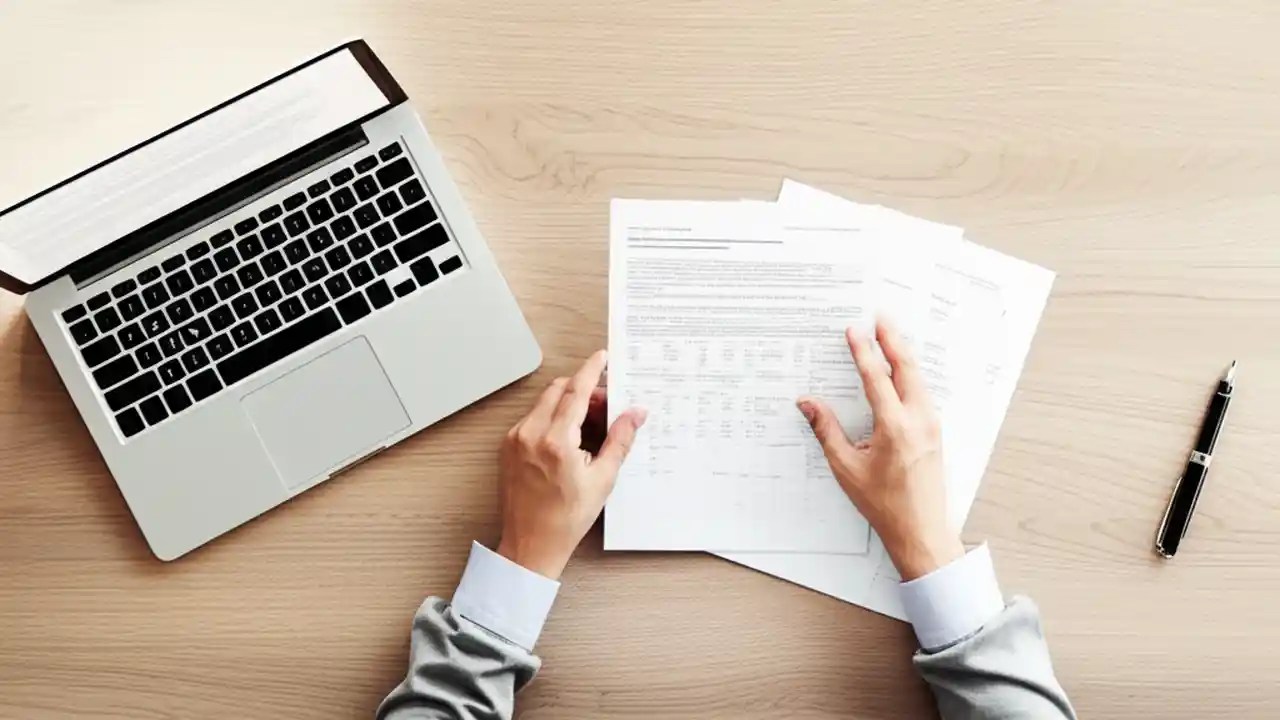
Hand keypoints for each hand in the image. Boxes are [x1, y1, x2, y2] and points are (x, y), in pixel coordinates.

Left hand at [497, 350, 647, 579]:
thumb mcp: (602, 479)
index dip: (591, 370)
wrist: (530, 545)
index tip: (601, 358)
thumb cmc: (565, 519)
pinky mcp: (507, 447)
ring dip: (568, 403)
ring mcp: (515, 440)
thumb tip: (635, 413)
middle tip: (606, 404)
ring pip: (544, 402)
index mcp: (556, 441)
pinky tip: (569, 436)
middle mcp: (530, 434)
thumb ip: (620, 440)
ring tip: (590, 424)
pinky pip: (533, 418)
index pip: (576, 391)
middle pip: (558, 390)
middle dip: (583, 389)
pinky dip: (552, 417)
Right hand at [797, 320, 963, 580]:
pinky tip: (903, 368)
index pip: (876, 379)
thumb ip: (826, 430)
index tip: (854, 330)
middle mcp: (918, 421)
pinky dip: (911, 373)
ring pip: (917, 378)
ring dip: (903, 354)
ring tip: (890, 335)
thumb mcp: (846, 468)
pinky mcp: (935, 431)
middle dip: (892, 340)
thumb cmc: (883, 503)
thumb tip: (808, 403)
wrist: (920, 530)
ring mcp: (931, 425)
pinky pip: (922, 392)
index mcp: (895, 428)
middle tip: (880, 317)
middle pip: (906, 368)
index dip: (863, 352)